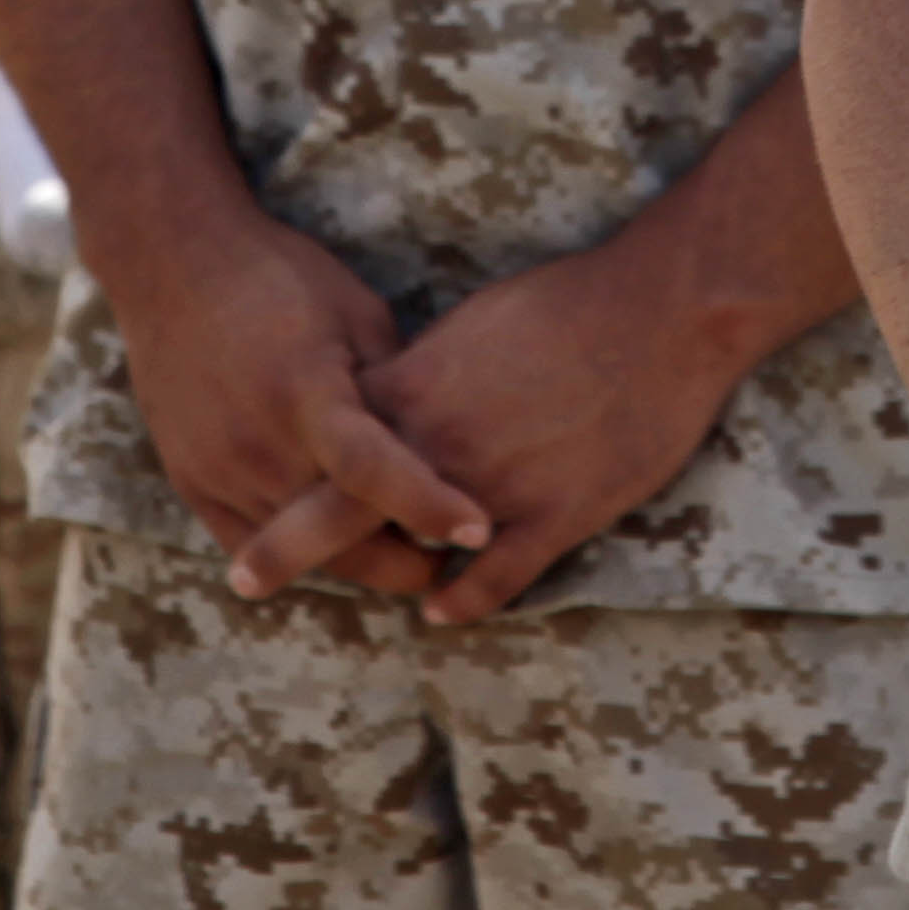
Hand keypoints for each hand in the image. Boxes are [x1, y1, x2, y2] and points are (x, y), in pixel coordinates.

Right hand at [105, 202, 486, 602]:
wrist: (177, 270)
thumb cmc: (285, 278)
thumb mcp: (358, 314)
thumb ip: (391, 388)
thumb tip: (436, 445)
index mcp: (306, 391)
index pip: (373, 469)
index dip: (430, 504)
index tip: (480, 533)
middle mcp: (257, 442)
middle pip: (337, 532)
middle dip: (401, 560)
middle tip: (453, 562)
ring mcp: (217, 470)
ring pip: (296, 551)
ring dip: (353, 560)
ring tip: (407, 559)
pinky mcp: (191, 483)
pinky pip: (249, 545)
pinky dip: (297, 556)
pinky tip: (338, 549)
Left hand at [222, 235, 748, 623]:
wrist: (666, 309)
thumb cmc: (576, 301)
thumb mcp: (480, 323)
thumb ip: (431, 369)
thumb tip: (401, 387)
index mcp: (417, 389)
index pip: (332, 444)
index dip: (291, 470)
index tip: (253, 485)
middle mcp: (438, 446)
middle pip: (339, 510)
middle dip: (286, 547)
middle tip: (241, 579)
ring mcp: (492, 487)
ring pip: (414, 554)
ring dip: (386, 578)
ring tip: (360, 598)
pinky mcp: (555, 516)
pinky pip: (493, 578)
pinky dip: (464, 598)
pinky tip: (445, 609)